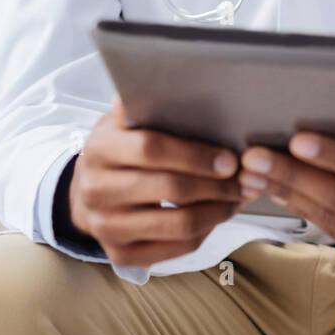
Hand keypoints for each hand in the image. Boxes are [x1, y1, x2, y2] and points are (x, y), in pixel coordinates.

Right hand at [70, 98, 240, 267]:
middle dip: (217, 184)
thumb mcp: (122, 122)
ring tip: (240, 197)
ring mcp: (106, 227)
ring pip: (179, 224)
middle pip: (170, 188)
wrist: (87, 193)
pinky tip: (220, 214)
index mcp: (99, 149)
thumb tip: (170, 80)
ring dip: (219, 210)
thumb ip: (143, 105)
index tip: (231, 158)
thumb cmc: (119, 150)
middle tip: (247, 179)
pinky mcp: (122, 254)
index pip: (151, 149)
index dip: (196, 154)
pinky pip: (177, 248)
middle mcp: (96, 191)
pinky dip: (207, 231)